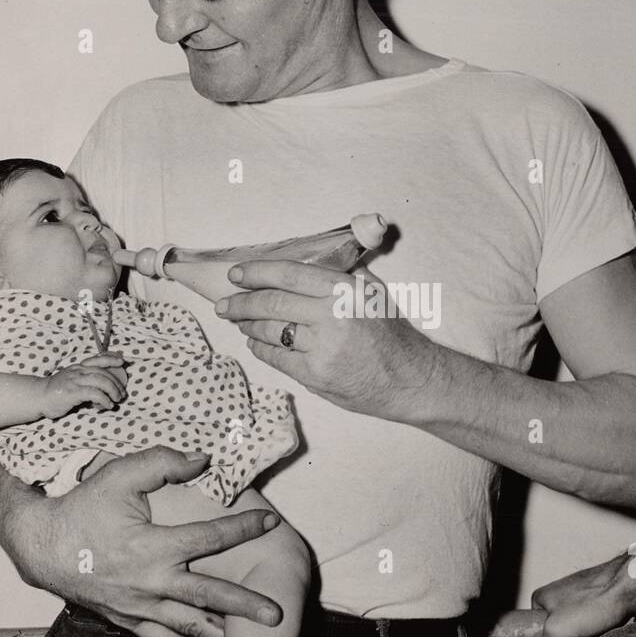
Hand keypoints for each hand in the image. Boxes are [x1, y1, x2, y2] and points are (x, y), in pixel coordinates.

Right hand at [8, 446, 281, 636]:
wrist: (40, 547)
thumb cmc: (81, 508)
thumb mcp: (118, 476)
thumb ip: (162, 463)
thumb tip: (203, 459)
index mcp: (152, 548)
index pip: (209, 538)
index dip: (242, 528)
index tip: (271, 523)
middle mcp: (149, 584)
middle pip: (207, 598)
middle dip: (245, 606)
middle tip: (276, 615)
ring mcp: (138, 608)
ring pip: (189, 628)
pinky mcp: (128, 621)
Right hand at [40, 353, 127, 417]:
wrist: (38, 397)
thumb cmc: (56, 392)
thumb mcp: (72, 381)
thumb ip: (86, 383)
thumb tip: (104, 391)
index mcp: (78, 368)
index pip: (97, 359)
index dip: (110, 358)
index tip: (122, 361)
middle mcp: (77, 371)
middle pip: (102, 372)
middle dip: (116, 383)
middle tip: (122, 394)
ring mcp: (74, 381)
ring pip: (100, 381)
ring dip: (112, 390)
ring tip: (116, 399)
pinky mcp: (72, 392)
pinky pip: (94, 393)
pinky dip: (104, 399)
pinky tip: (107, 405)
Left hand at [215, 261, 440, 418]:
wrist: (410, 378)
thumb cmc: (392, 334)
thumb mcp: (374, 294)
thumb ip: (343, 275)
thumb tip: (312, 258)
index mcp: (345, 290)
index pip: (290, 274)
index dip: (257, 273)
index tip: (236, 274)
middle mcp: (332, 315)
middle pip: (272, 304)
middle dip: (241, 303)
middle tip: (225, 303)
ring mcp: (322, 347)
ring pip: (269, 331)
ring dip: (247, 325)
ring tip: (238, 321)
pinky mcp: (316, 375)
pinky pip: (277, 358)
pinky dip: (261, 348)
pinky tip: (256, 342)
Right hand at [531, 545, 635, 636]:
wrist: (629, 587)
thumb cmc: (595, 599)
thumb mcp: (558, 628)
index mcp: (542, 597)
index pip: (537, 629)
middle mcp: (559, 595)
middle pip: (560, 630)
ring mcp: (579, 597)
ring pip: (578, 629)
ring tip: (596, 634)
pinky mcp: (597, 601)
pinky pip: (593, 625)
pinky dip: (599, 631)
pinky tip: (606, 630)